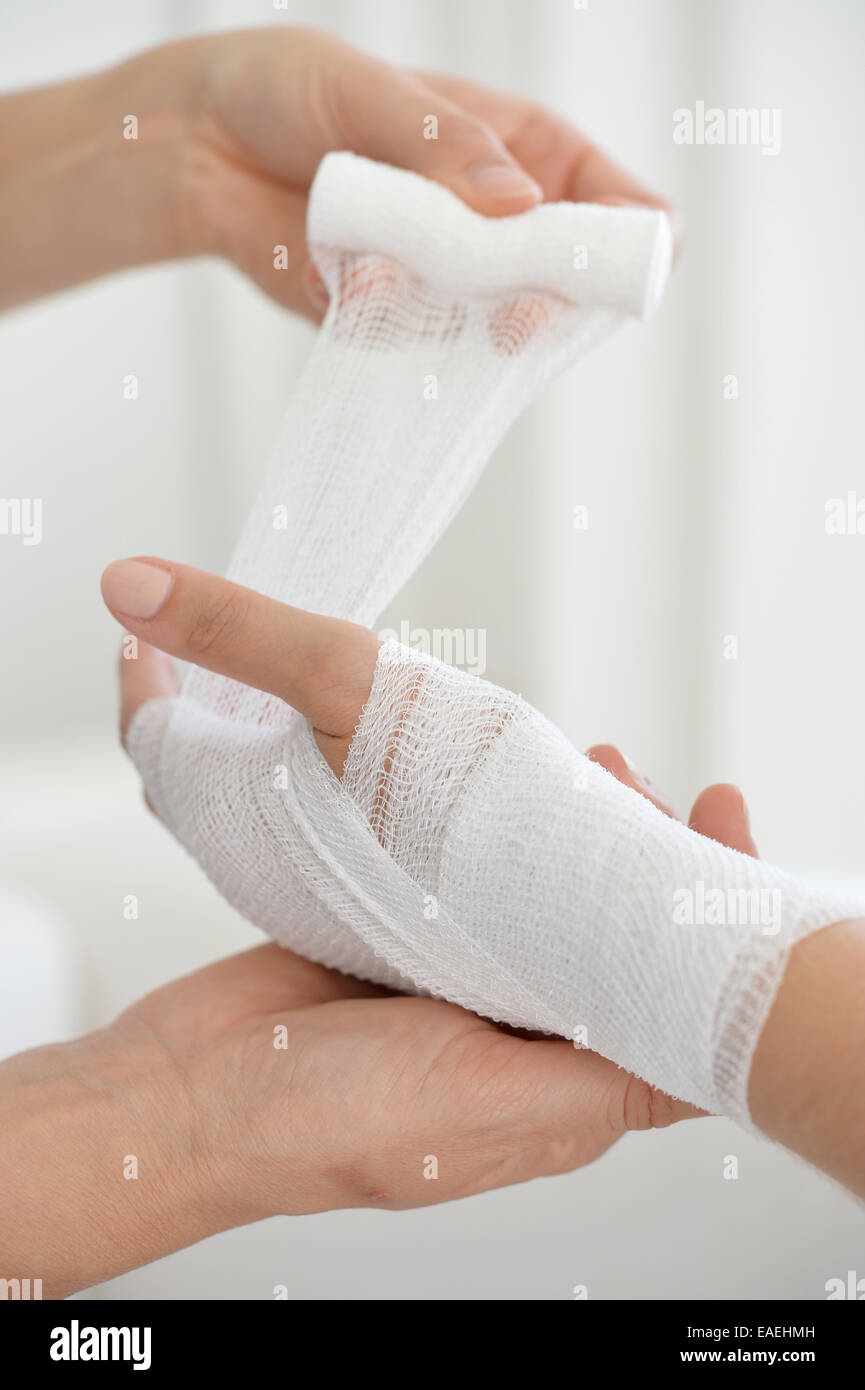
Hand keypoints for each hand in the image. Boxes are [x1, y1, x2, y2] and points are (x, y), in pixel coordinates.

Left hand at [0, 27, 677, 311]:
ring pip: (491, 325)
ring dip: (448, 308)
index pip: (609, 198)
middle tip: (519, 311)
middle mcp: (493, 225)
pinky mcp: (390, 318)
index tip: (637, 257)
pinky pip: (410, 339)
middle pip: (566, 282)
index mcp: (516, 152)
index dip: (635, 232)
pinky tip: (340, 271)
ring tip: (376, 261)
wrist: (196, 148)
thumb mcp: (364, 90)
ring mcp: (445, 279)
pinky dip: (378, 313)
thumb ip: (443, 145)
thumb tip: (517, 205)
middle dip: (550, 299)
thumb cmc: (286, 91)